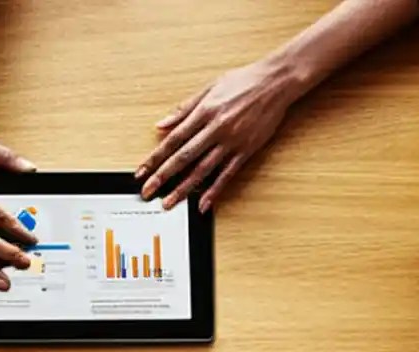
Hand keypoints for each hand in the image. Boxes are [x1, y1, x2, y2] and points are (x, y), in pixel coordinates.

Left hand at [139, 60, 299, 211]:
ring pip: (203, 169)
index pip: (173, 140)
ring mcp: (231, 141)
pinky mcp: (246, 150)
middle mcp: (215, 128)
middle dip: (163, 176)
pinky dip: (215, 190)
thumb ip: (183, 109)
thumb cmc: (243, 81)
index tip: (141, 172)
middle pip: (184, 157)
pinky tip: (203, 203)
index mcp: (204, 112)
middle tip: (147, 192)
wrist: (276, 81)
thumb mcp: (209, 88)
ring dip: (184, 188)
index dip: (155, 157)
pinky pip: (227, 174)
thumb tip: (161, 125)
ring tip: (169, 202)